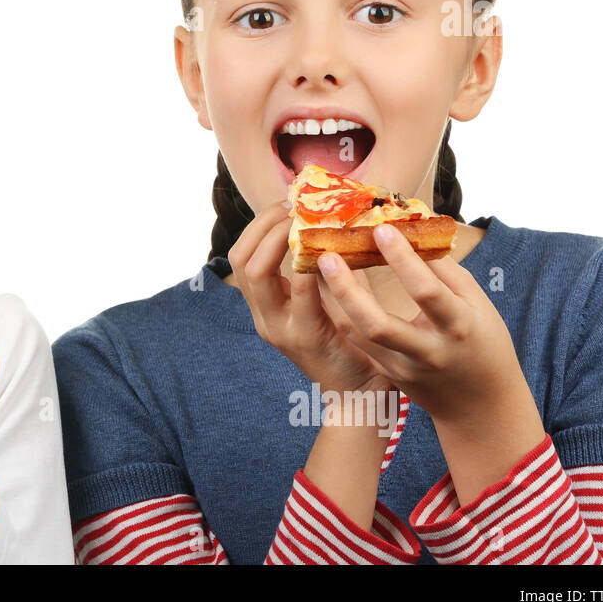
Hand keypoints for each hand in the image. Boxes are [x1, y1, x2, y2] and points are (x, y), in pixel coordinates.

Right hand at [228, 201, 393, 398]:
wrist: (360, 397)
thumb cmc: (350, 344)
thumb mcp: (327, 303)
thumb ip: (323, 270)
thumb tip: (338, 221)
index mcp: (265, 307)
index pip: (242, 255)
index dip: (260, 225)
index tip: (287, 204)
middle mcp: (264, 317)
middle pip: (241, 259)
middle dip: (265, 226)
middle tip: (294, 207)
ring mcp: (279, 329)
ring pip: (257, 272)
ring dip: (280, 239)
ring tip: (306, 221)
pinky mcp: (304, 337)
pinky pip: (300, 293)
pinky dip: (311, 264)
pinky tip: (329, 248)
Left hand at [314, 223, 528, 427]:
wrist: (480, 404)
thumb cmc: (483, 341)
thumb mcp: (477, 304)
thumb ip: (445, 271)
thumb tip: (414, 229)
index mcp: (458, 326)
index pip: (425, 291)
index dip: (402, 259)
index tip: (380, 229)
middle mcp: (427, 350)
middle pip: (378, 323)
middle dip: (348, 289)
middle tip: (327, 256)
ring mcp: (403, 367)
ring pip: (358, 334)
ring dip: (335, 299)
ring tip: (319, 266)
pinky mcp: (389, 373)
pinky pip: (358, 340)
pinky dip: (341, 312)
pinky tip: (328, 288)